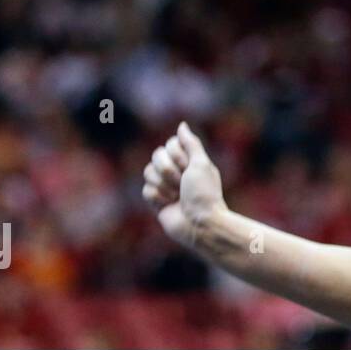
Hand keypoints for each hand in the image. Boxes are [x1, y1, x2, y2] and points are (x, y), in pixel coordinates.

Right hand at [142, 121, 228, 248]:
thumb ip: (190, 143)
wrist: (199, 223)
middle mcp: (177, 171)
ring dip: (163, 184)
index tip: (188, 167)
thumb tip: (181, 125)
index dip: (177, 155)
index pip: (170, 144)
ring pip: (148, 172)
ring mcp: (166, 186)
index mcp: (190, 161)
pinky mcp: (157, 201)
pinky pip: (146, 190)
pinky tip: (169, 205)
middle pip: (156, 156)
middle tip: (181, 183)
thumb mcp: (201, 164)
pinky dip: (158, 198)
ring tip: (175, 196)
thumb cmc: (204, 194)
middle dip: (168, 170)